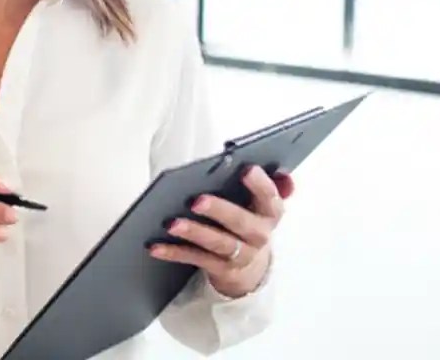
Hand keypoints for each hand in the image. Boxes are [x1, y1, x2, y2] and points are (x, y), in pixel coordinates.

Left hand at [149, 166, 293, 297]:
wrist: (250, 267)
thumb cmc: (248, 221)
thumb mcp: (261, 204)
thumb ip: (270, 185)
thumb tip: (283, 174)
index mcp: (270, 213)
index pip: (270, 197)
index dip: (260, 185)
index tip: (246, 169)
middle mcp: (258, 236)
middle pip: (241, 223)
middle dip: (220, 210)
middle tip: (197, 200)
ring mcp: (241, 255)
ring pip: (217, 243)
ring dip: (194, 232)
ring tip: (171, 223)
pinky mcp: (221, 269)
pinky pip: (196, 259)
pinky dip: (174, 252)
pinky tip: (156, 246)